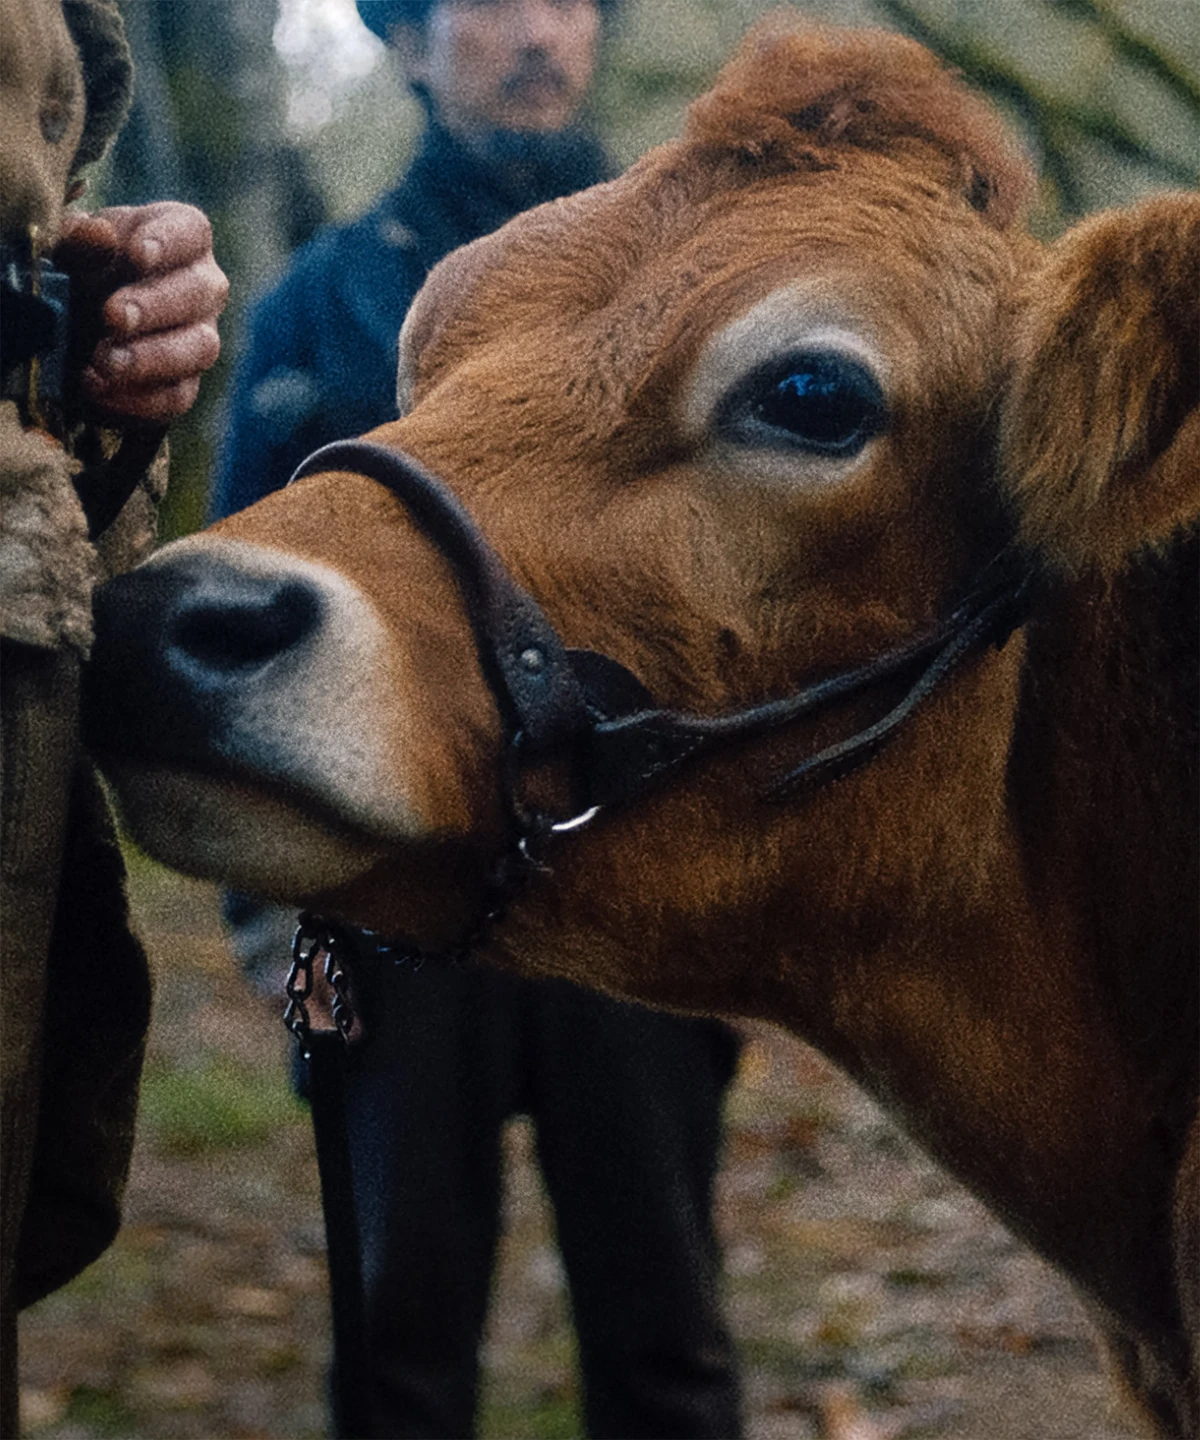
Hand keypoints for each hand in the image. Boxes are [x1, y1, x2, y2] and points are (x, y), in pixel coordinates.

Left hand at [56, 201, 228, 423]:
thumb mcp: (74, 250)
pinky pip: (177, 395)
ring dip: (151, 357)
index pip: (190, 232)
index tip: (137, 254)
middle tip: (113, 316)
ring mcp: (201, 338)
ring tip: (105, 361)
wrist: (79, 326)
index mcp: (181, 238)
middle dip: (155, 306)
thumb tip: (98, 234)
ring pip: (198, 348)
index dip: (168, 242)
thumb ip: (82, 241)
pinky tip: (99, 387)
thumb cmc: (85, 271)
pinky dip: (137, 397)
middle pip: (200, 293)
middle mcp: (203, 288)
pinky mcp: (186, 385)